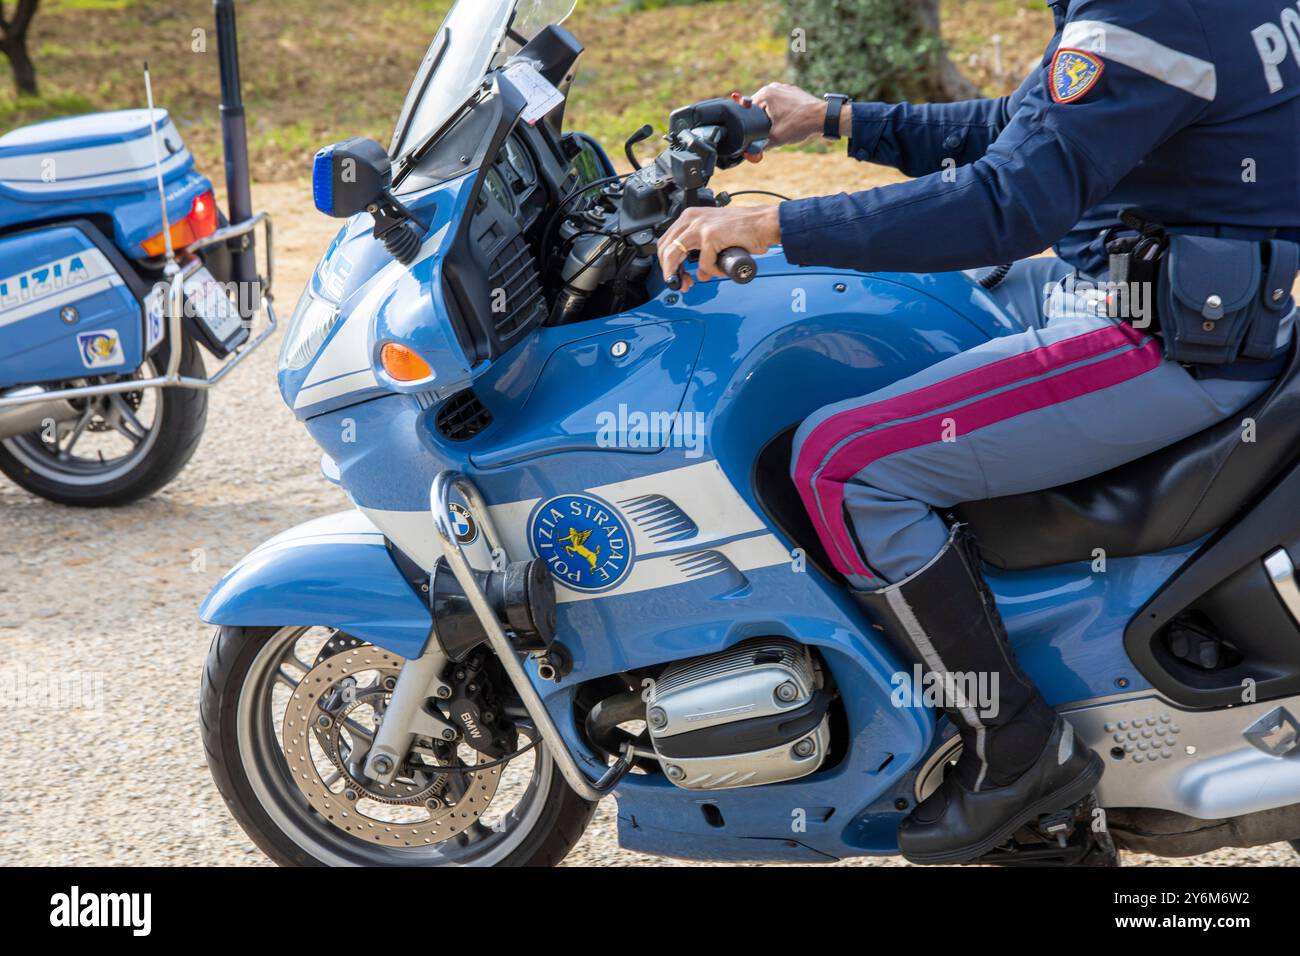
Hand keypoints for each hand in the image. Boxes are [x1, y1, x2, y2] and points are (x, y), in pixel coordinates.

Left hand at [657, 205, 781, 291]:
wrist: (765, 223)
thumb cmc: (745, 230)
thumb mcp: (716, 240)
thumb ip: (702, 254)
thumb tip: (698, 275)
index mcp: (690, 217)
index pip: (666, 242)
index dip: (667, 263)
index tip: (676, 276)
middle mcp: (691, 218)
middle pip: (665, 249)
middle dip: (670, 271)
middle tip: (681, 283)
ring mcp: (700, 225)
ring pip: (674, 255)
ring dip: (680, 274)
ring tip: (691, 282)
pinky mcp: (710, 235)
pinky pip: (703, 263)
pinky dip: (712, 271)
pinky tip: (722, 270)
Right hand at [748, 83, 828, 157]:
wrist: (822, 117)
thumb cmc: (799, 124)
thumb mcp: (776, 138)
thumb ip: (760, 145)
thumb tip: (750, 152)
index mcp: (765, 93)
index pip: (747, 109)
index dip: (749, 123)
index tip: (755, 132)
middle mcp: (773, 87)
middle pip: (759, 107)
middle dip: (761, 120)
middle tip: (769, 131)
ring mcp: (784, 87)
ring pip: (771, 105)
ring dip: (772, 116)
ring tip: (782, 126)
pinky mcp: (793, 91)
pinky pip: (781, 103)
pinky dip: (782, 112)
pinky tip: (789, 121)